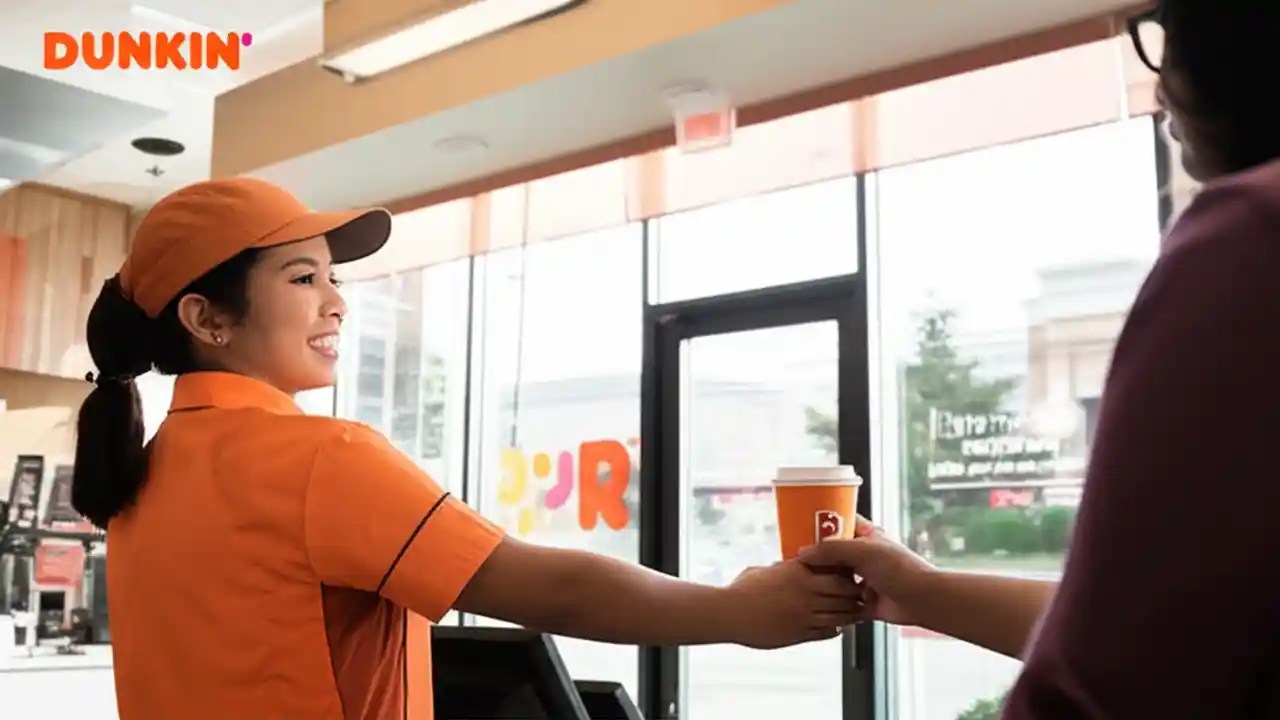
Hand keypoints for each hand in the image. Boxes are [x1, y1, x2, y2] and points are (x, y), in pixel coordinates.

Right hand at [722, 559, 860, 648]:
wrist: (730, 613)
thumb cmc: (742, 590)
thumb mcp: (764, 570)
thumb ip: (781, 570)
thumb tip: (786, 567)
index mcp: (799, 572)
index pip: (837, 571)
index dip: (848, 573)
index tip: (850, 573)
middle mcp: (807, 592)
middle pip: (845, 593)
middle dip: (854, 593)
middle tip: (859, 593)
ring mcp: (806, 615)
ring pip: (841, 614)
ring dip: (849, 614)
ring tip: (853, 613)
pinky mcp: (800, 634)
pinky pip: (827, 632)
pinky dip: (834, 630)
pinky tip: (835, 629)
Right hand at [798, 517, 936, 626]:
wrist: (922, 600)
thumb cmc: (899, 569)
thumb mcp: (861, 551)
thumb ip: (831, 550)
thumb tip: (803, 553)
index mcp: (868, 537)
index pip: (842, 522)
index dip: (823, 523)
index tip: (801, 524)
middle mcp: (866, 556)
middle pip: (836, 551)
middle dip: (819, 555)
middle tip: (795, 555)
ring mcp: (867, 578)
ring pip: (838, 576)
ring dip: (825, 579)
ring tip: (799, 577)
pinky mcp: (867, 600)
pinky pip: (844, 600)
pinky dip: (833, 600)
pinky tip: (815, 599)